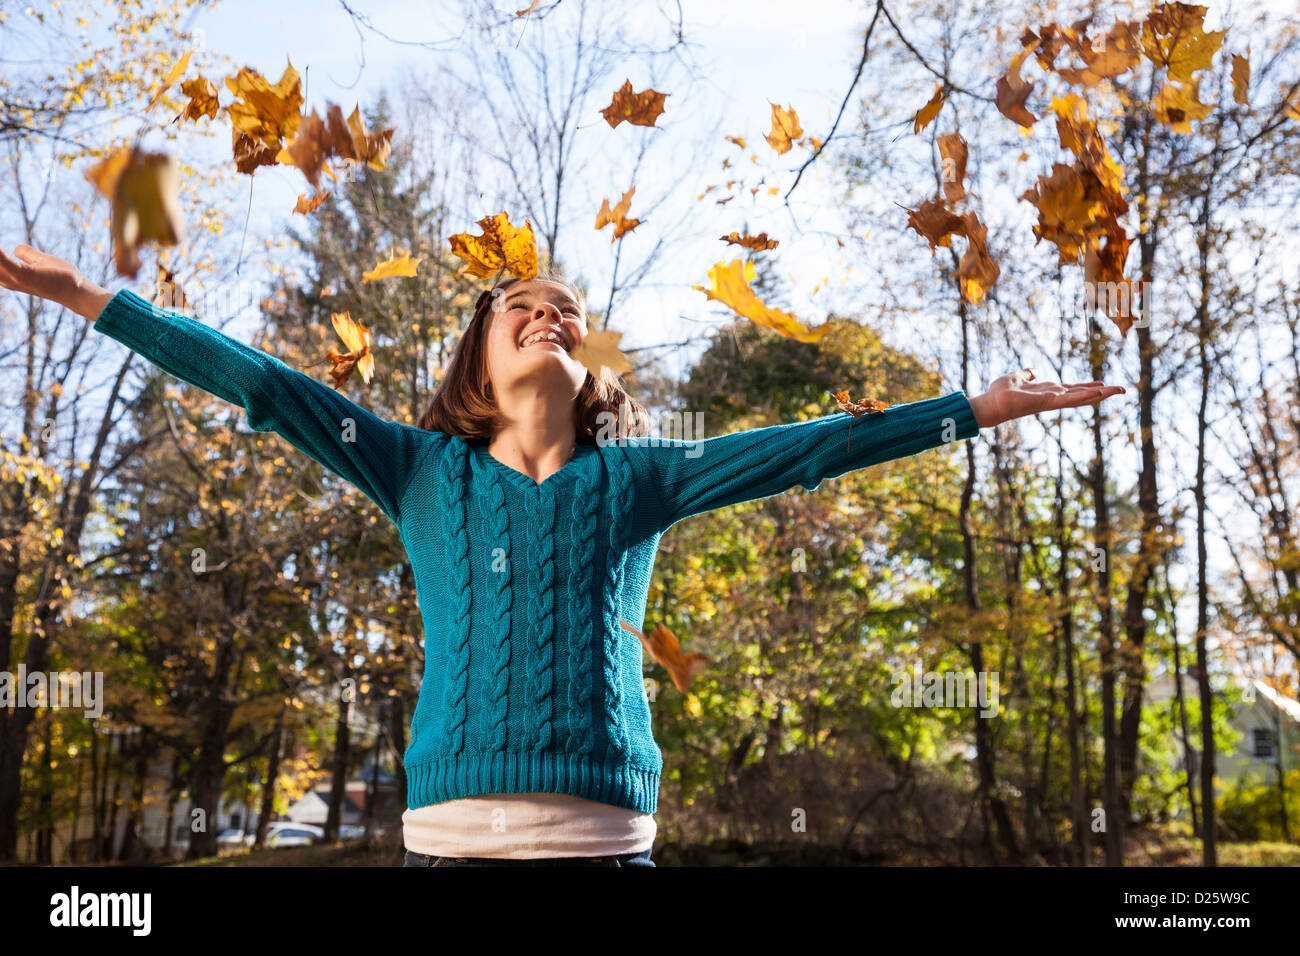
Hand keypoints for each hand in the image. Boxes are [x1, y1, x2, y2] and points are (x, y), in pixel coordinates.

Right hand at [0, 244, 113, 320]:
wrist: (80, 292)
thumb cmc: (64, 278)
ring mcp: (17, 278)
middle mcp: (10, 280)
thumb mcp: (41, 261)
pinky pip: (5, 261)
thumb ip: (28, 255)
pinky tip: (0, 248)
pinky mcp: (25, 275)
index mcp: (11, 276)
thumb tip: (16, 249)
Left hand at [968, 368, 1124, 428]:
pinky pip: (1069, 399)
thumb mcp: (1016, 377)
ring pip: (1081, 397)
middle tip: (1122, 389)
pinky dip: (1085, 396)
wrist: (990, 403)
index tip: (1103, 385)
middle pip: (1082, 394)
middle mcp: (1053, 397)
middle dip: (1102, 392)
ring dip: (1099, 394)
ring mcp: (1052, 401)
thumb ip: (1026, 374)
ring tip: (1117, 391)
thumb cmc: (999, 392)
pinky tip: (1098, 393)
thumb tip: (1032, 370)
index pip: (1073, 389)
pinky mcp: (1047, 402)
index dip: (1088, 387)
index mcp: (1047, 391)